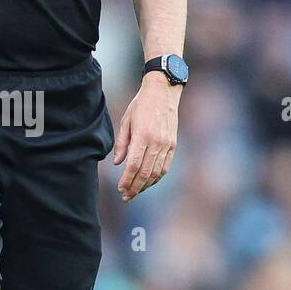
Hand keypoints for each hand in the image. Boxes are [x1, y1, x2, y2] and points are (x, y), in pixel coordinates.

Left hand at [113, 72, 179, 201]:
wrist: (163, 92)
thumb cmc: (141, 105)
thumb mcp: (126, 121)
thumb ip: (121, 143)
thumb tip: (117, 163)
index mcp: (143, 136)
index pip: (133, 165)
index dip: (126, 180)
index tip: (120, 188)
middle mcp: (157, 142)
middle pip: (145, 172)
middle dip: (135, 187)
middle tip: (126, 197)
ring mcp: (167, 144)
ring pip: (156, 172)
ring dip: (145, 185)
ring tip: (136, 192)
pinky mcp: (173, 144)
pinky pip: (165, 166)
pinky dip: (157, 177)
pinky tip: (149, 182)